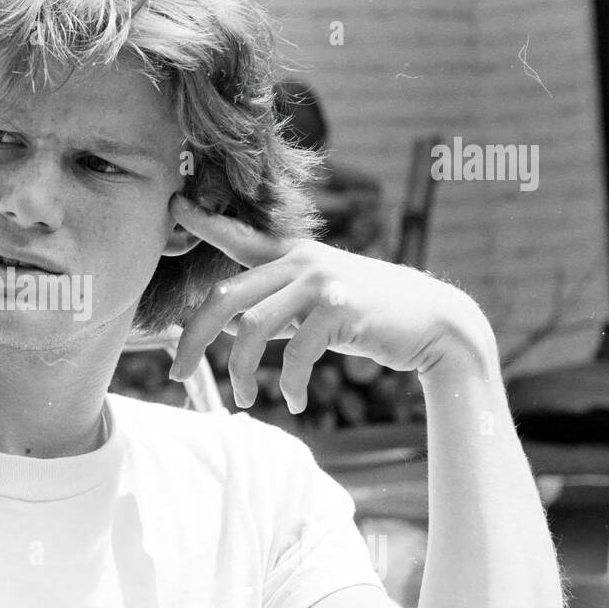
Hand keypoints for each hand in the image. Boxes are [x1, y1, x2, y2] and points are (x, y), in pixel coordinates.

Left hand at [166, 193, 495, 410]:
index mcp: (293, 256)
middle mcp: (302, 262)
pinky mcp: (341, 309)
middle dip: (193, 338)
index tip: (174, 205)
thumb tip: (226, 332)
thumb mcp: (318, 304)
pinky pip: (296, 355)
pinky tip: (293, 403)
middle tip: (176, 373)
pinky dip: (288, 385)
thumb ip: (277, 310)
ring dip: (239, 371)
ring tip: (242, 400)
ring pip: (253, 328)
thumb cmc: (369, 315)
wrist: (434, 322)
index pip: (239, 238)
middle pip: (226, 297)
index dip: (205, 223)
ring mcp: (322, 282)